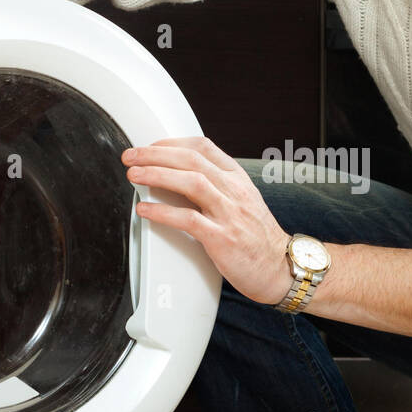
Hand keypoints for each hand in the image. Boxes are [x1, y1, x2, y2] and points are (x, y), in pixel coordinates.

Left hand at [123, 137, 294, 304]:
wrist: (281, 269)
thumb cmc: (258, 238)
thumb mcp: (243, 201)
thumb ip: (217, 186)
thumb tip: (180, 176)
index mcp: (238, 179)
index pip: (203, 147)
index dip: (172, 143)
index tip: (150, 147)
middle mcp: (234, 192)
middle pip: (191, 160)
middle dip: (155, 154)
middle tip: (130, 156)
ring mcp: (229, 214)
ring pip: (191, 182)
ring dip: (157, 175)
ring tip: (134, 175)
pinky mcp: (222, 239)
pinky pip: (189, 220)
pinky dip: (163, 212)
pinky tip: (145, 210)